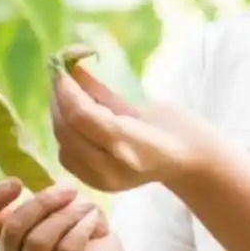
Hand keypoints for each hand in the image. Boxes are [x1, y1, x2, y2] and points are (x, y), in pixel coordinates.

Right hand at [0, 178, 128, 250]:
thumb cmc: (79, 234)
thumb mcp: (60, 211)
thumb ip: (47, 201)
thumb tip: (55, 188)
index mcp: (6, 237)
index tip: (17, 182)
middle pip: (13, 227)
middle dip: (43, 202)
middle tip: (71, 190)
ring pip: (38, 240)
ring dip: (66, 215)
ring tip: (88, 206)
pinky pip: (67, 250)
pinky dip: (82, 227)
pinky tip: (94, 219)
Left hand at [50, 65, 221, 192]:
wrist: (191, 163)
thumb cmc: (177, 127)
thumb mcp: (143, 103)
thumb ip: (104, 91)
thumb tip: (73, 66)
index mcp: (131, 144)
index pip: (82, 116)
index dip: (66, 89)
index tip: (61, 66)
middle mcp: (113, 167)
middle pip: (68, 131)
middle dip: (59, 99)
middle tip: (60, 74)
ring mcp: (103, 181)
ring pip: (63, 144)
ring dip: (59, 115)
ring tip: (66, 92)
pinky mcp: (96, 184)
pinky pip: (67, 156)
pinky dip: (65, 134)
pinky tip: (73, 118)